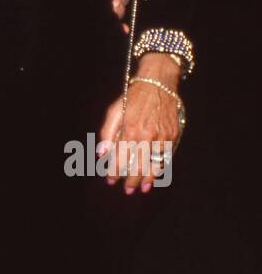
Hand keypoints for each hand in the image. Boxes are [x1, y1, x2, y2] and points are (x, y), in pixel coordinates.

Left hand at [97, 55, 181, 194]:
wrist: (158, 83)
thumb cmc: (133, 97)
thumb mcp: (114, 110)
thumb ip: (107, 133)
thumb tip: (101, 154)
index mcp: (130, 129)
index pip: (121, 157)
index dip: (115, 171)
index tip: (110, 180)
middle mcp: (147, 135)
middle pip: (138, 165)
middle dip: (131, 180)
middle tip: (127, 190)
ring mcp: (162, 136)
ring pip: (154, 163)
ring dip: (147, 179)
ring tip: (142, 189)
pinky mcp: (173, 135)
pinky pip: (165, 156)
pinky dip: (160, 167)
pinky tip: (155, 175)